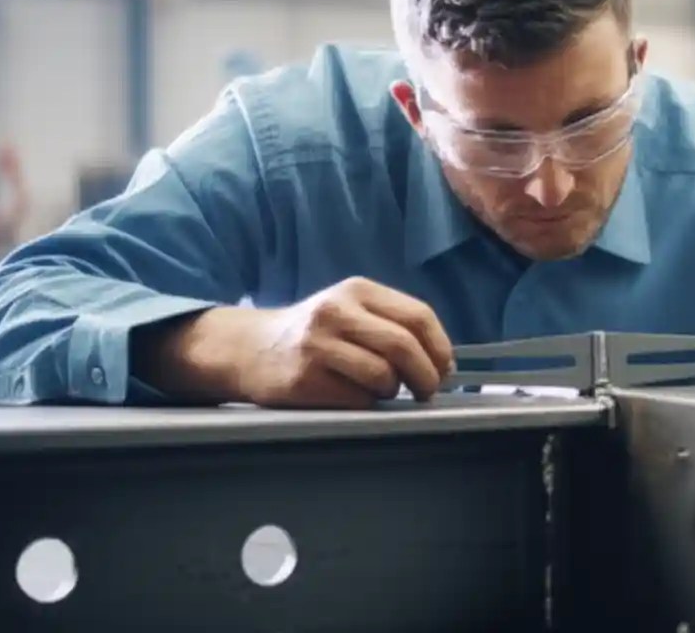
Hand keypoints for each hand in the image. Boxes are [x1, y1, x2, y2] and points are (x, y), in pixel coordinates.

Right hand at [137, 277, 453, 407]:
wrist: (251, 348)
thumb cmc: (316, 334)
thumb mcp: (352, 310)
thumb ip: (392, 324)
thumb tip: (441, 361)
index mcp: (358, 290)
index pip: (418, 316)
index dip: (440, 347)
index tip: (444, 368)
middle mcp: (337, 311)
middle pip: (404, 346)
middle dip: (426, 375)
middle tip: (427, 391)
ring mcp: (317, 344)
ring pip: (383, 375)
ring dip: (393, 390)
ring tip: (383, 390)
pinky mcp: (303, 378)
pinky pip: (357, 398)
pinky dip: (366, 403)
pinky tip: (353, 396)